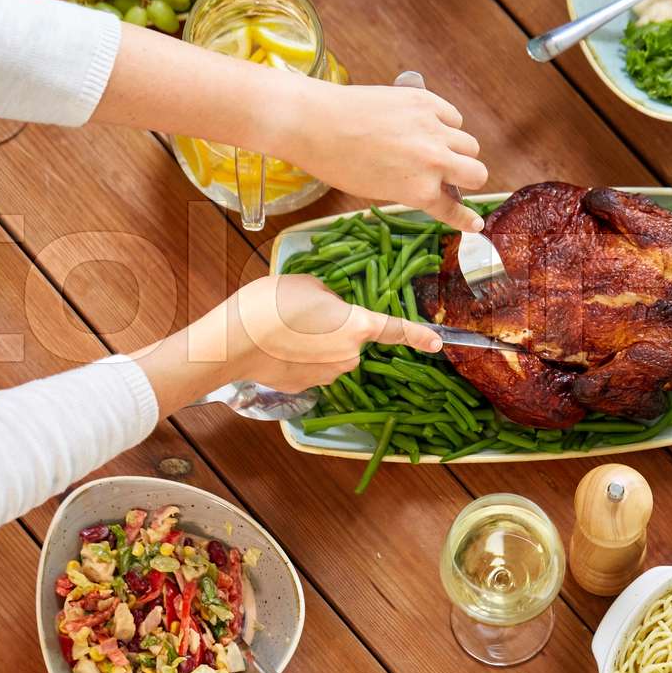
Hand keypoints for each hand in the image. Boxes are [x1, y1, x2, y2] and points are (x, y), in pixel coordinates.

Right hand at [235, 275, 442, 390]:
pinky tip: (276, 347)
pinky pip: (311, 368)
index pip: (395, 331)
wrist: (234, 343)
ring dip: (316, 344)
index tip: (437, 343)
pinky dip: (300, 359)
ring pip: (331, 355)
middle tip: (304, 313)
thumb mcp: (307, 285)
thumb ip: (330, 297)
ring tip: (284, 329)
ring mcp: (327, 376)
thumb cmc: (273, 304)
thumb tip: (330, 309)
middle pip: (352, 340)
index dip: (418, 335)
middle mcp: (349, 355)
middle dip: (336, 327)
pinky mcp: (305, 388)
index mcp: (357, 325)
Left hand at [280, 79, 487, 232]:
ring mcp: (432, 129)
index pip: (454, 209)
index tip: (475, 222)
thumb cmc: (336, 163)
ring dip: (458, 151)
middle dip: (468, 180)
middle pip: (477, 173)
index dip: (466, 219)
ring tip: (437, 147)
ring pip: (470, 144)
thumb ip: (410, 190)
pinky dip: (446, 124)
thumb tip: (432, 185)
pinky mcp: (426, 101)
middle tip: (453, 176)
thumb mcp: (376, 190)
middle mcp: (432, 161)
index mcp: (418, 190)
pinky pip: (453, 117)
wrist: (315, 122)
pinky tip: (429, 125)